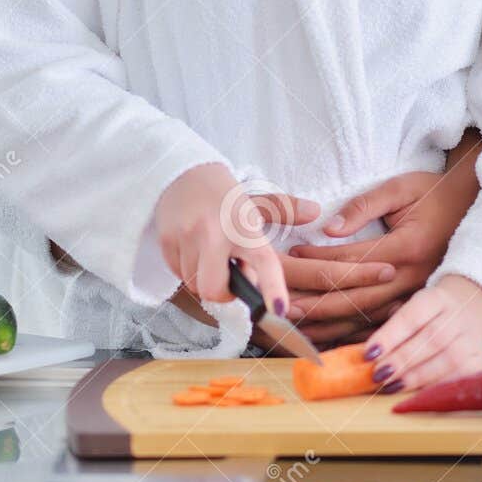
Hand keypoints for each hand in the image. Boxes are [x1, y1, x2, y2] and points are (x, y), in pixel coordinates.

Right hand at [154, 163, 318, 313]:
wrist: (181, 171)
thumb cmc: (223, 193)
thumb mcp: (255, 201)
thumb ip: (285, 210)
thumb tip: (315, 211)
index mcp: (244, 225)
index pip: (263, 260)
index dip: (271, 287)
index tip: (278, 310)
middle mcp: (215, 232)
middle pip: (214, 289)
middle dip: (221, 292)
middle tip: (227, 274)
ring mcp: (188, 236)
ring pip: (194, 284)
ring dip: (203, 278)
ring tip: (210, 256)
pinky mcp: (166, 240)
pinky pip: (178, 274)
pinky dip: (187, 269)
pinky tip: (193, 250)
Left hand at [282, 164, 480, 343]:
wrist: (472, 206)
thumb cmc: (433, 192)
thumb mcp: (401, 188)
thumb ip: (364, 206)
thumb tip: (329, 229)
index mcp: (407, 247)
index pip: (352, 259)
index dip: (319, 259)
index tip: (292, 256)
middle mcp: (412, 277)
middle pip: (356, 297)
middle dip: (318, 304)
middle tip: (283, 307)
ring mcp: (416, 293)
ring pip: (368, 317)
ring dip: (332, 325)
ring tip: (299, 329)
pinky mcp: (417, 301)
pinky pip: (384, 323)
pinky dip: (357, 334)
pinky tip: (333, 340)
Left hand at [362, 274, 481, 391]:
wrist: (471, 308)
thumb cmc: (429, 312)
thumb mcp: (413, 306)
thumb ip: (394, 325)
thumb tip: (370, 352)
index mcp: (437, 297)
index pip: (411, 317)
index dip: (390, 336)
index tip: (368, 353)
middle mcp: (457, 316)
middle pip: (429, 340)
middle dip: (400, 360)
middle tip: (377, 374)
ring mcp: (471, 339)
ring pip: (445, 361)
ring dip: (415, 376)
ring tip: (391, 385)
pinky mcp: (479, 360)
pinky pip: (457, 377)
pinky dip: (434, 386)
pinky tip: (415, 392)